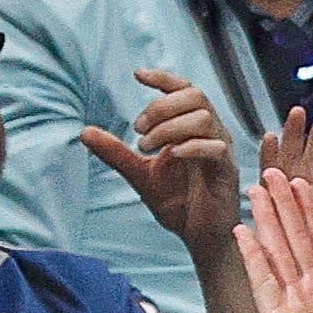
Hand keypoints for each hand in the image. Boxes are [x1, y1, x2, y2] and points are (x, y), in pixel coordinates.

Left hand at [83, 70, 241, 258]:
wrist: (198, 237)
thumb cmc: (178, 204)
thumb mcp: (140, 174)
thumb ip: (117, 153)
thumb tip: (85, 132)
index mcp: (193, 129)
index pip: (185, 90)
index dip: (164, 78)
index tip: (138, 76)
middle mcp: (211, 134)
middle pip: (195, 96)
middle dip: (161, 106)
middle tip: (137, 128)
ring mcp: (222, 152)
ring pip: (204, 118)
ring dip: (170, 127)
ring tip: (147, 146)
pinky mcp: (228, 172)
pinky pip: (215, 148)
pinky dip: (190, 147)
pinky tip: (171, 156)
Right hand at [235, 169, 312, 312]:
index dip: (311, 216)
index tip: (302, 185)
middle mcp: (312, 296)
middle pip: (296, 239)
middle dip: (285, 205)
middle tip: (272, 170)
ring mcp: (293, 306)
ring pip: (278, 252)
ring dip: (268, 219)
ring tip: (256, 187)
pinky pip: (264, 282)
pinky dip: (254, 255)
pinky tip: (244, 230)